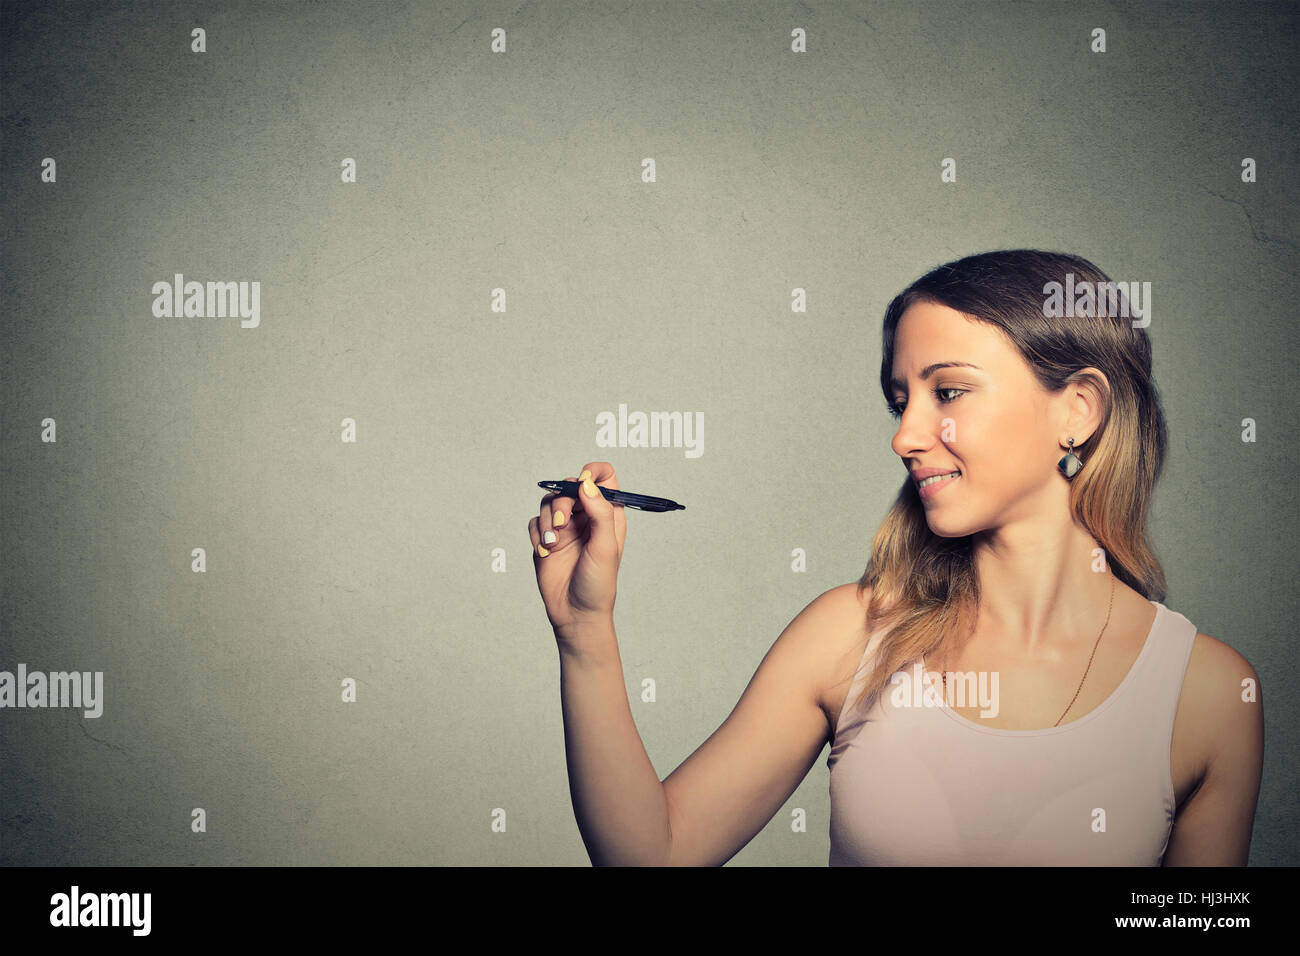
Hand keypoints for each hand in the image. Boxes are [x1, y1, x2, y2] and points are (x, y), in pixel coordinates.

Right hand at [528, 461, 626, 640]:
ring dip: (547, 521)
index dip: (593, 472)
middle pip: (569, 487)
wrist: (576, 613)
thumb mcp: (606, 547)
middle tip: (561, 524)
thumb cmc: (598, 583)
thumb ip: (600, 512)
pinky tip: (545, 552)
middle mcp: (586, 516)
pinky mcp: (546, 538)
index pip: (604, 477)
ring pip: (548, 503)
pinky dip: (537, 534)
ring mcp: (565, 527)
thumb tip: (587, 483)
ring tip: (552, 544)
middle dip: (562, 502)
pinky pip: (534, 522)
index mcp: (608, 514)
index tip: (582, 482)